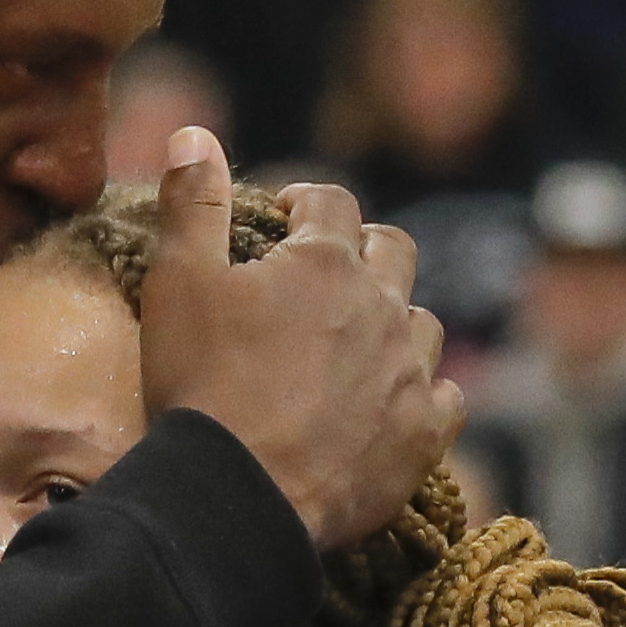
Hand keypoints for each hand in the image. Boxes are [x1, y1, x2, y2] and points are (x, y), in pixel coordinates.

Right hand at [137, 130, 460, 550]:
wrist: (238, 495)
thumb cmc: (202, 385)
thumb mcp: (178, 283)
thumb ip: (192, 201)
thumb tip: (194, 131)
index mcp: (325, 262)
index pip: (332, 202)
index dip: (307, 203)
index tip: (287, 218)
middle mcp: (382, 306)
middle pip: (393, 251)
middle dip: (363, 250)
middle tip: (327, 274)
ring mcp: (411, 372)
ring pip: (423, 323)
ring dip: (395, 322)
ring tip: (359, 343)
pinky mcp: (424, 434)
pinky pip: (447, 397)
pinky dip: (424, 393)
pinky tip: (397, 404)